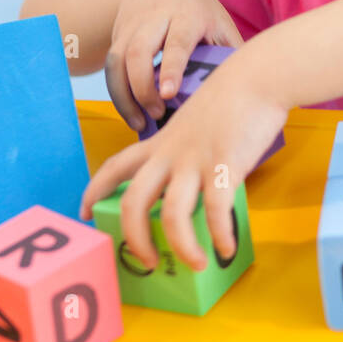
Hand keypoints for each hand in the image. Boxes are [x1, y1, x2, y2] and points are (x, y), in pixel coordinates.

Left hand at [80, 45, 287, 269]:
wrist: (258, 77)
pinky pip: (216, 211)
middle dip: (134, 239)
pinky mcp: (224, 166)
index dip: (94, 191)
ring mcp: (196, 161)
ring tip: (195, 264)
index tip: (84, 213)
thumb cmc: (233, 98)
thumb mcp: (195, 122)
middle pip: (133, 202)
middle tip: (147, 262)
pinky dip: (219, 235)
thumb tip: (193, 182)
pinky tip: (226, 248)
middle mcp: (171, 154)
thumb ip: (186, 149)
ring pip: (171, 214)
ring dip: (181, 247)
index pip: (116, 167)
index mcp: (161, 143)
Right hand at [104, 0, 244, 129]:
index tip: (168, 93)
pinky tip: (133, 116)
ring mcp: (132, 28)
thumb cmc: (196, 10)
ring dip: (127, 96)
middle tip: (157, 114)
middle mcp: (155, 18)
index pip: (176, 41)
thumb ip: (229, 51)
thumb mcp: (218, 21)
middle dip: (143, 86)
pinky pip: (110, 68)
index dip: (171, 68)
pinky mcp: (117, 38)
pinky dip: (118, 95)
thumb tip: (248, 89)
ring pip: (119, 61)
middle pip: (140, 51)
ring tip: (141, 124)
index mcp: (187, 14)